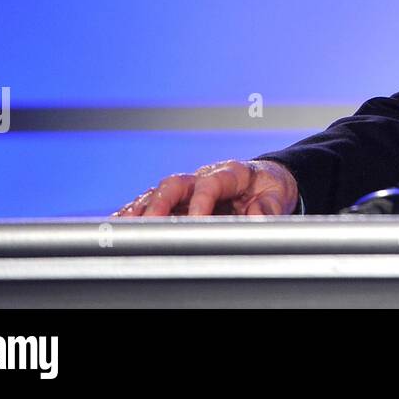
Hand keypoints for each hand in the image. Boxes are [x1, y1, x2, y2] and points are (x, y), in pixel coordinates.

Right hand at [112, 159, 298, 217]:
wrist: (266, 181)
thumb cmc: (271, 187)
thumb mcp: (280, 195)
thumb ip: (269, 207)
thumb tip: (257, 215)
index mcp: (231, 172)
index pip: (211, 183)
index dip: (201, 201)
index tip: (196, 220)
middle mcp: (204, 176)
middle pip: (175, 184)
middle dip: (160, 204)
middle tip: (151, 224)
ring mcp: (189, 187)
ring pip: (157, 194)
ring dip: (140, 210)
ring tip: (122, 226)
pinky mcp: (178, 199)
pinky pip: (151, 203)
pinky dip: (135, 213)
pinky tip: (118, 224)